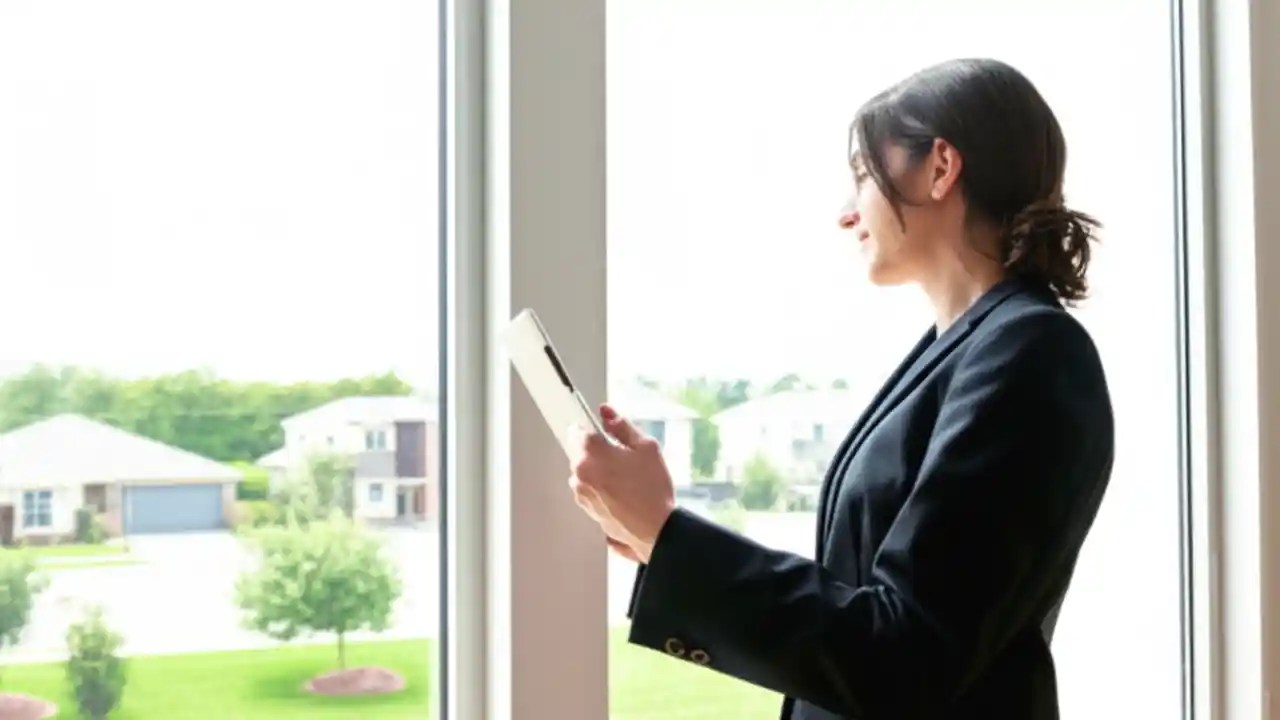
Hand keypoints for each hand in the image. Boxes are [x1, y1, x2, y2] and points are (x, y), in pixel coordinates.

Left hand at [568, 404, 675, 563]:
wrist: (656, 529)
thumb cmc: (653, 490)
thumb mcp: (646, 448)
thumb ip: (622, 426)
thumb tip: (607, 413)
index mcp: (591, 454)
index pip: (578, 429)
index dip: (591, 428)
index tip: (601, 430)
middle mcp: (580, 474)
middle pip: (580, 451)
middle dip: (597, 451)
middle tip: (622, 457)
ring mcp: (581, 494)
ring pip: (584, 471)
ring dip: (598, 470)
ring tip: (625, 478)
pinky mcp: (586, 509)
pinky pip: (589, 490)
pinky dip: (601, 488)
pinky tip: (622, 493)